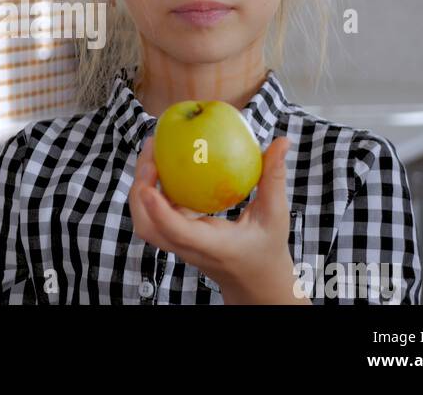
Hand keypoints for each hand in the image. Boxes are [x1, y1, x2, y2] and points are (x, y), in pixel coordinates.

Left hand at [129, 135, 308, 304]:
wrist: (253, 280)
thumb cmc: (266, 247)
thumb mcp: (275, 215)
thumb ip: (275, 179)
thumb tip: (282, 142)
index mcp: (212, 246)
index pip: (178, 232)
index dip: (160, 210)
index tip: (150, 184)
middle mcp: (188, 247)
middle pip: (148, 227)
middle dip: (140, 191)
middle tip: (151, 152)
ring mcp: (178, 244)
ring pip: (146, 221)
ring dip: (142, 187)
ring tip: (153, 151)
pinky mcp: (176, 236)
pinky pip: (155, 214)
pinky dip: (152, 189)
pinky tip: (164, 161)